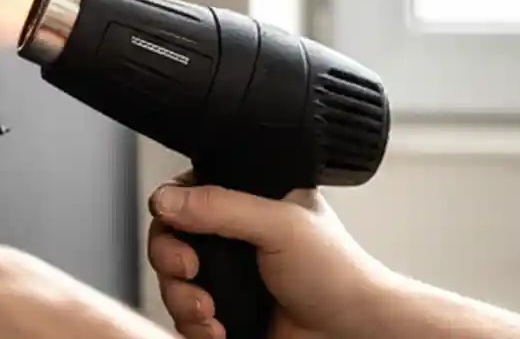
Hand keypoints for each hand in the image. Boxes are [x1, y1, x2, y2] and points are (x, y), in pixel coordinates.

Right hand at [146, 171, 392, 338]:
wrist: (354, 332)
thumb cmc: (337, 273)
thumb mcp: (279, 224)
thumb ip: (220, 206)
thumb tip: (164, 199)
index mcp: (246, 200)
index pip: (186, 193)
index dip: (170, 211)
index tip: (175, 229)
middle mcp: (232, 236)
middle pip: (169, 239)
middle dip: (169, 260)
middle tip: (189, 272)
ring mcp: (226, 276)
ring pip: (171, 281)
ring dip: (181, 299)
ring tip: (209, 314)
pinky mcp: (225, 313)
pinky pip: (185, 317)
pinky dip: (193, 326)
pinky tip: (217, 330)